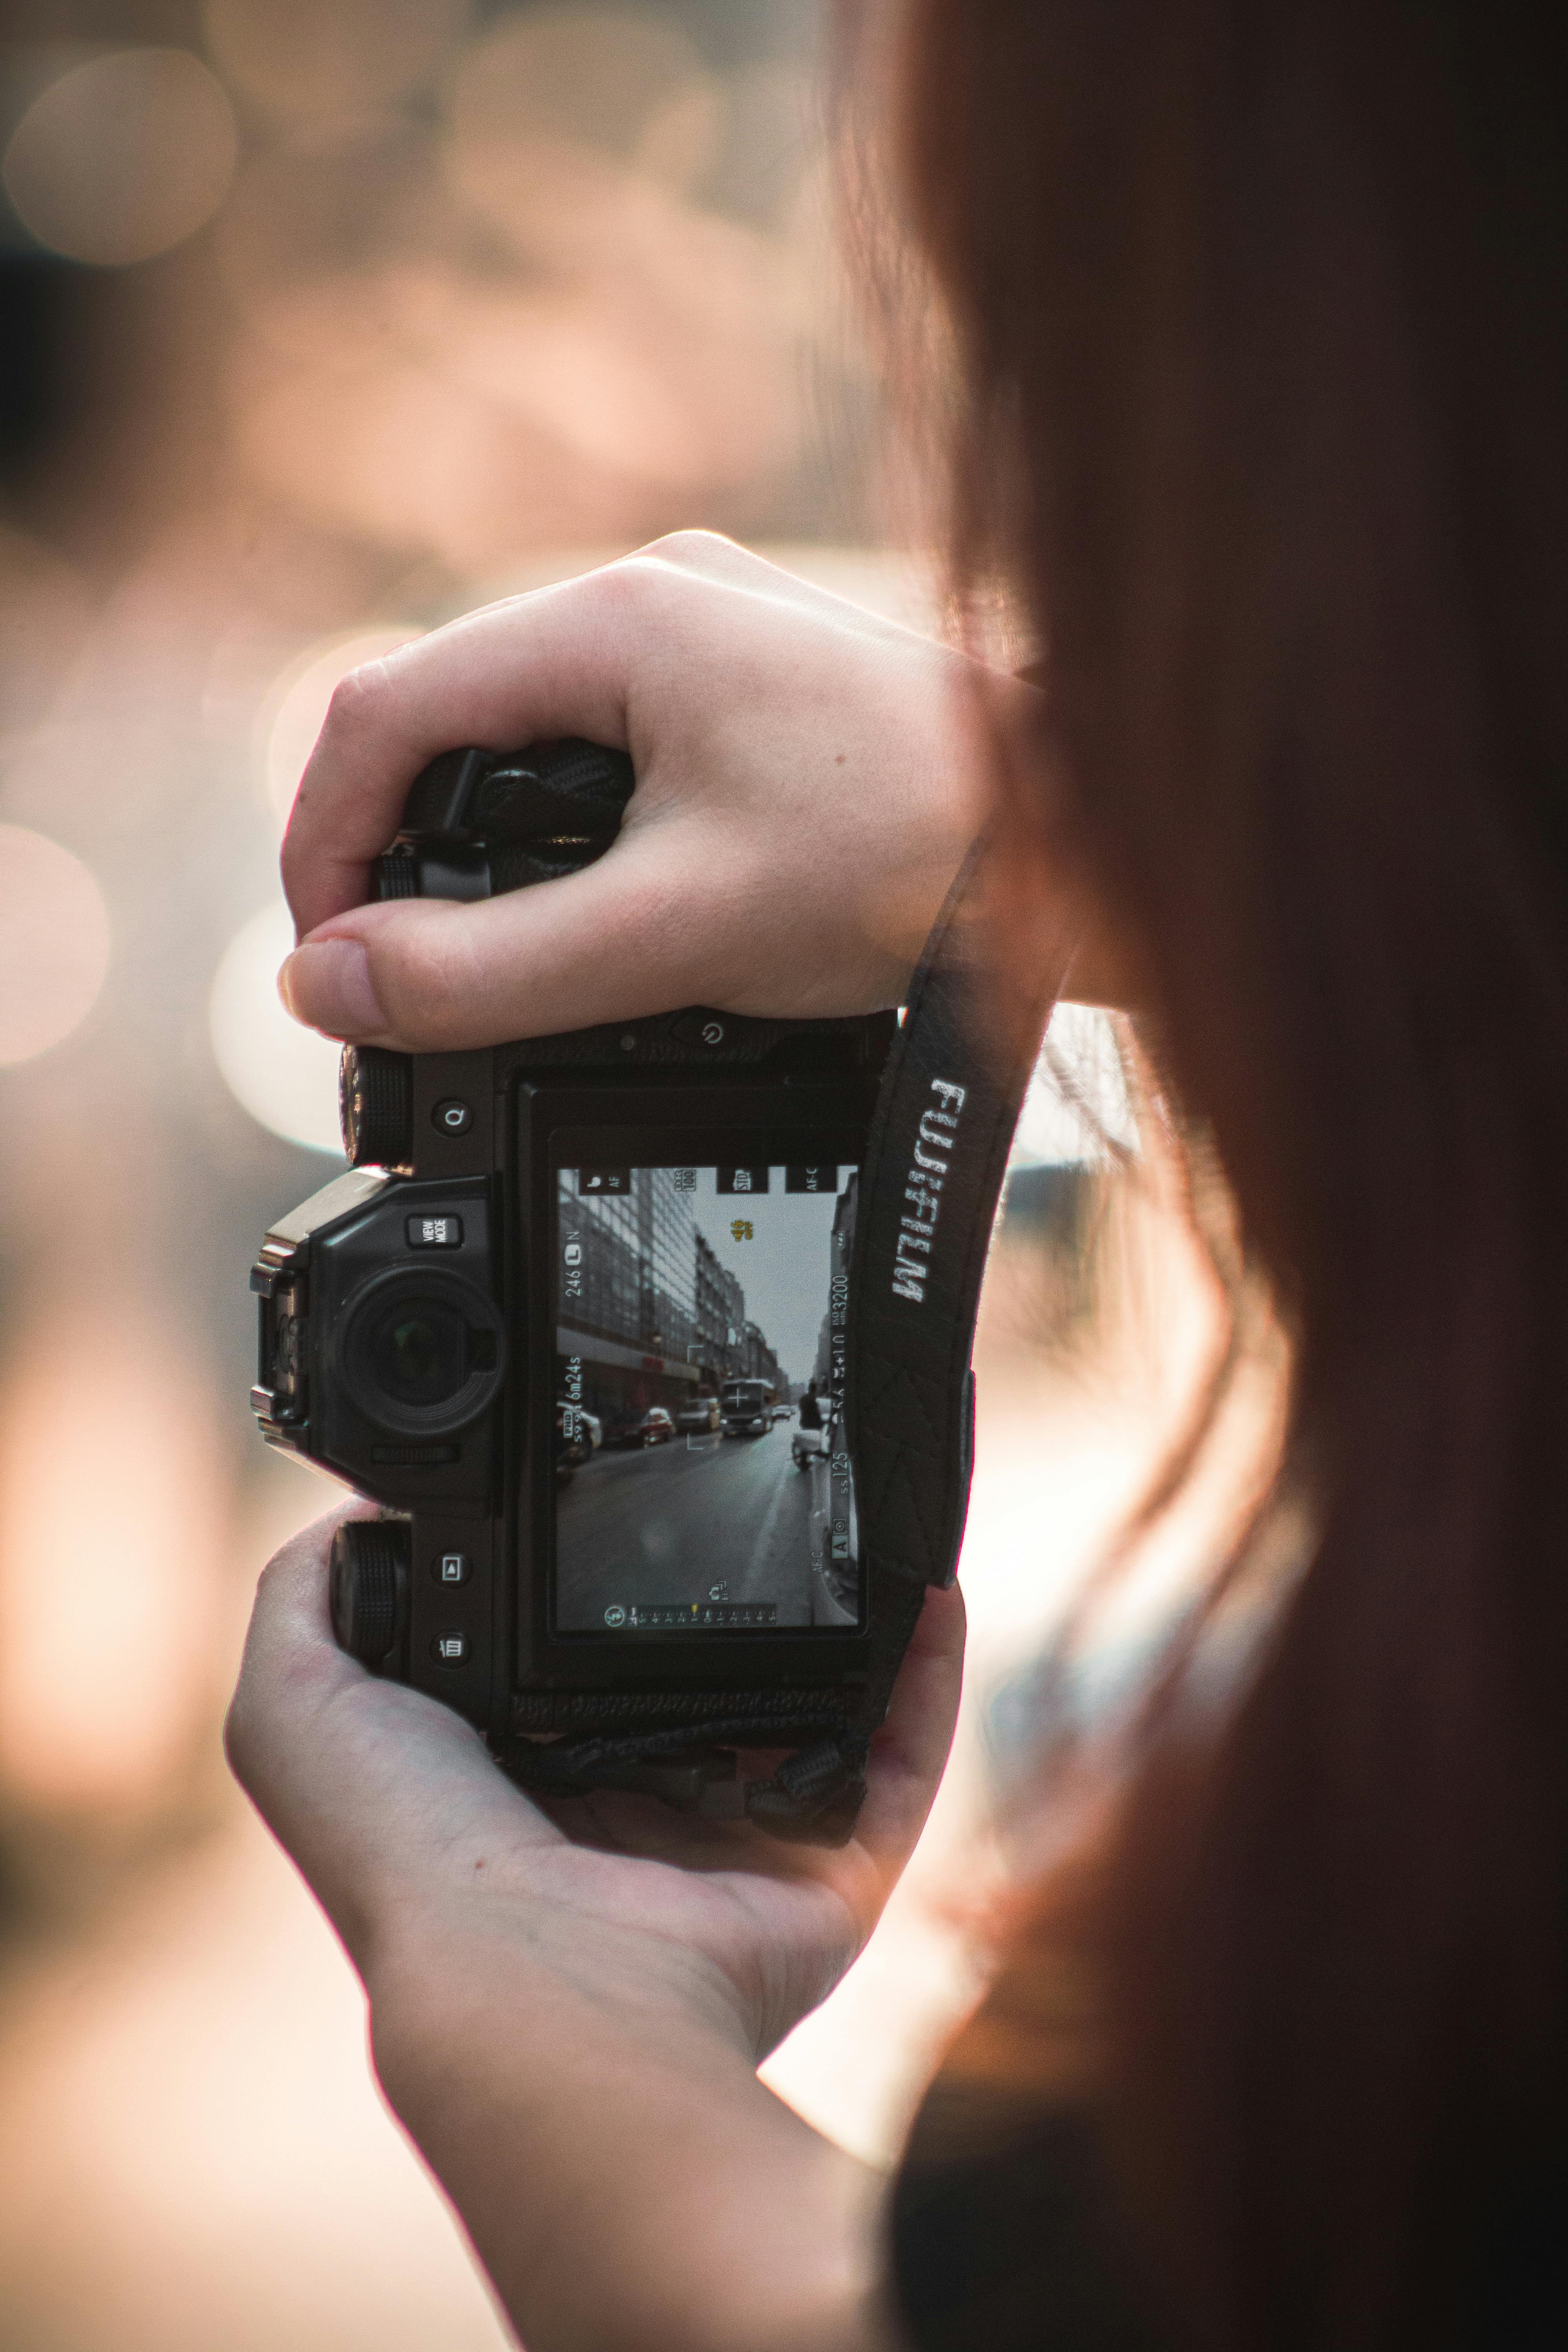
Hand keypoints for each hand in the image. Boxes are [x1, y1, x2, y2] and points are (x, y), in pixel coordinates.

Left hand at [228, 1505, 962, 2058]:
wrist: (534, 1978)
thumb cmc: (412, 1851)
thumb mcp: (296, 1710)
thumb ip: (310, 1601)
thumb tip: (363, 1509)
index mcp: (540, 1770)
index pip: (591, 1651)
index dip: (619, 1567)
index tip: (647, 1475)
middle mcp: (650, 1805)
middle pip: (724, 1673)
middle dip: (759, 1586)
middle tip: (790, 1485)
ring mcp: (749, 1840)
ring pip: (827, 1705)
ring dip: (861, 1615)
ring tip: (880, 1518)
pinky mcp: (832, 1869)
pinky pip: (901, 1758)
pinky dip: (925, 1677)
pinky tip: (932, 1591)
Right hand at [275, 533, 1003, 1047]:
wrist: (1078, 845)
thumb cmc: (910, 862)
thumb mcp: (671, 933)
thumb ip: (488, 968)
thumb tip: (330, 982)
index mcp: (616, 621)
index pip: (382, 710)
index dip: (328, 843)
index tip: (335, 962)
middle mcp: (649, 601)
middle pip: (444, 717)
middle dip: (399, 849)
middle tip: (403, 975)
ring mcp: (700, 636)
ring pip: (522, 737)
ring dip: (483, 845)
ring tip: (488, 957)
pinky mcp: (741, 688)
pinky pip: (602, 750)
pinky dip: (566, 834)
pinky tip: (589, 909)